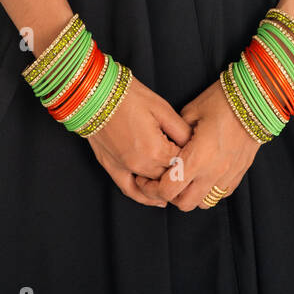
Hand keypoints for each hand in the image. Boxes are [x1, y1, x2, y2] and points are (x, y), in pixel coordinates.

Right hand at [85, 75, 192, 207]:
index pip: (183, 165)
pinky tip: (156, 199)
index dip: (192, 159)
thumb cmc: (130, 96)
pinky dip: (144, 198)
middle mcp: (141, 165)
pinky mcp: (112, 168)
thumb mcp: (162, 108)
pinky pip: (130, 191)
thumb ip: (181, 130)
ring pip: (153, 189)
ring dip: (166, 187)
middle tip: (190, 165)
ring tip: (177, 182)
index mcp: (156, 150)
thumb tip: (194, 144)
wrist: (96, 94)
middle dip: (181, 174)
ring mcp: (125, 169)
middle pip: (170, 180)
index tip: (197, 152)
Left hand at [135, 77, 261, 211]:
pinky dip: (209, 191)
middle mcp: (214, 172)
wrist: (256, 99)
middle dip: (170, 195)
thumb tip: (168, 145)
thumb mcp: (191, 111)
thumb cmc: (222, 100)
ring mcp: (229, 175)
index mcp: (198, 157)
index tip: (146, 179)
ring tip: (184, 180)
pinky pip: (220, 194)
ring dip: (190, 195)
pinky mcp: (240, 174)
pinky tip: (203, 175)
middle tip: (163, 180)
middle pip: (184, 203)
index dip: (152, 188)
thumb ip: (176, 134)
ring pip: (204, 203)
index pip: (169, 189)